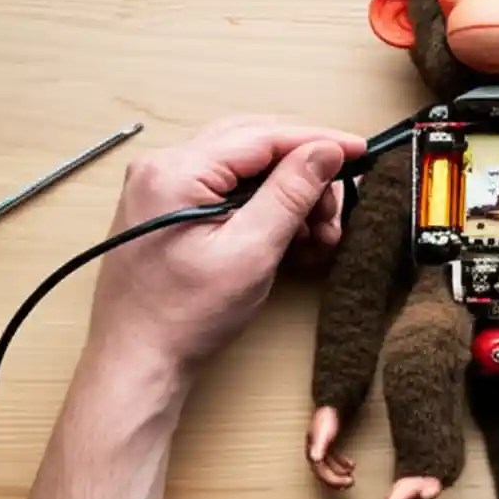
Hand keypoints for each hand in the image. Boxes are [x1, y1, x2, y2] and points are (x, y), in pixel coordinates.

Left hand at [88, 116, 365, 367]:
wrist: (139, 363)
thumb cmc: (184, 317)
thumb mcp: (251, 252)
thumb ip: (290, 193)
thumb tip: (325, 151)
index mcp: (175, 170)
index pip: (262, 136)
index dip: (317, 140)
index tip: (359, 150)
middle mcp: (162, 167)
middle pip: (253, 145)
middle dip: (304, 171)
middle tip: (338, 203)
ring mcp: (162, 187)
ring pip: (244, 167)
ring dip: (287, 192)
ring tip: (318, 231)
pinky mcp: (169, 209)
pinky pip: (227, 189)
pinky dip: (264, 206)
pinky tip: (290, 234)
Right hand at [306, 406, 354, 488]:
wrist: (331, 405)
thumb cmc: (326, 418)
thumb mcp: (322, 434)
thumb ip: (318, 447)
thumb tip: (314, 460)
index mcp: (312, 451)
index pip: (320, 472)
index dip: (333, 480)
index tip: (346, 482)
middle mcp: (314, 452)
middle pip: (323, 473)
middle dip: (336, 480)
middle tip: (350, 483)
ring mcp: (321, 449)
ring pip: (328, 468)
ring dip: (339, 474)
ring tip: (350, 477)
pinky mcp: (328, 445)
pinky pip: (333, 460)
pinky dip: (341, 464)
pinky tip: (350, 465)